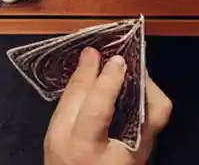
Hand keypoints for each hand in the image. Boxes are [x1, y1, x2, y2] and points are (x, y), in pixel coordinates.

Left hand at [45, 48, 172, 164]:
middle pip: (74, 96)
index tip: (119, 60)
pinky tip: (83, 79)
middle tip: (97, 48)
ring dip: (79, 76)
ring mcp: (51, 138)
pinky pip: (63, 106)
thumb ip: (150, 116)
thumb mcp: (141, 151)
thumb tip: (144, 79)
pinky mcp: (48, 137)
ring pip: (65, 98)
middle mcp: (63, 140)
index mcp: (86, 147)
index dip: (108, 81)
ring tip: (90, 56)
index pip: (96, 106)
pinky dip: (75, 90)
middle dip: (87, 70)